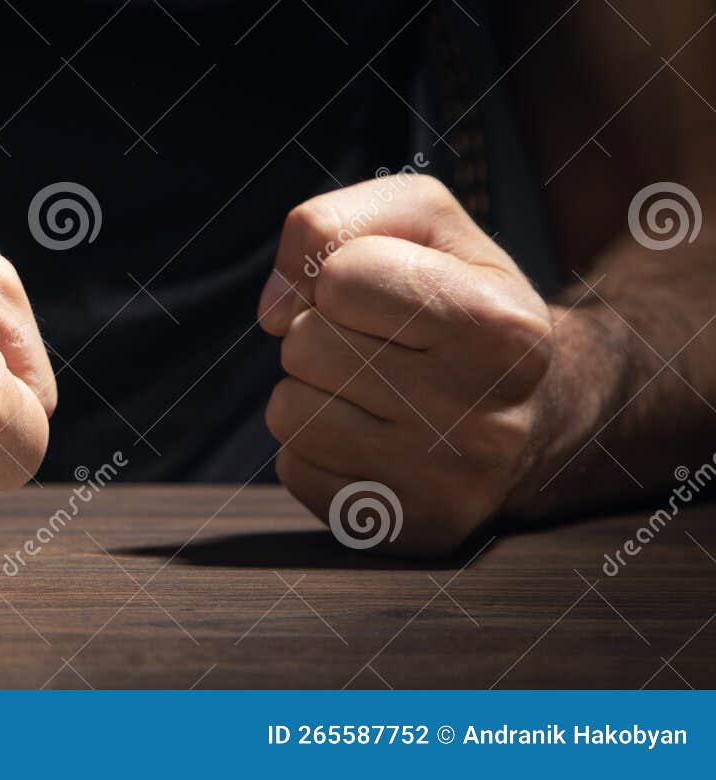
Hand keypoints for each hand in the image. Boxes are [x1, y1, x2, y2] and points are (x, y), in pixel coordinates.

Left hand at [258, 175, 555, 554]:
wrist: (536, 409)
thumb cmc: (463, 297)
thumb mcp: (425, 221)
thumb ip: (333, 223)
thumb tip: (272, 313)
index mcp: (500, 327)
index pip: (340, 274)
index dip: (340, 273)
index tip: (383, 291)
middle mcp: (485, 416)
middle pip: (305, 345)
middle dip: (323, 332)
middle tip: (382, 346)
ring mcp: (447, 484)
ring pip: (289, 412)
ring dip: (311, 389)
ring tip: (374, 390)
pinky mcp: (408, 530)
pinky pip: (294, 470)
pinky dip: (315, 446)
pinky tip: (373, 437)